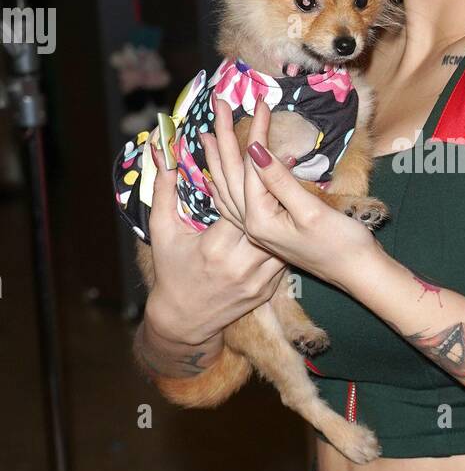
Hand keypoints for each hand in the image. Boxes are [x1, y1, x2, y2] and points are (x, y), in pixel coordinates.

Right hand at [145, 135, 287, 346]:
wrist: (183, 319)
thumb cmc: (170, 270)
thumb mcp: (162, 230)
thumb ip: (163, 189)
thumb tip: (161, 151)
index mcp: (214, 247)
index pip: (241, 206)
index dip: (252, 180)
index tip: (263, 155)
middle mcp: (240, 265)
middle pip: (267, 220)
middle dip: (276, 192)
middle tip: (292, 163)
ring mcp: (257, 281)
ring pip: (283, 241)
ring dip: (288, 217)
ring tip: (298, 191)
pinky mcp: (268, 291)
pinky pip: (283, 260)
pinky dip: (287, 242)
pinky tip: (294, 223)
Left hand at [201, 96, 378, 292]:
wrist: (358, 274)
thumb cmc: (342, 243)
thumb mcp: (311, 211)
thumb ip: (280, 181)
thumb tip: (255, 150)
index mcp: (259, 221)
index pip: (251, 166)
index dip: (256, 131)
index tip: (261, 102)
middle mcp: (252, 226)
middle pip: (230, 175)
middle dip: (225, 138)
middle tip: (219, 104)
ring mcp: (258, 231)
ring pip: (229, 189)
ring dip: (219, 159)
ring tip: (208, 133)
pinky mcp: (268, 231)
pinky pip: (237, 203)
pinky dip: (227, 183)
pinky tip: (222, 174)